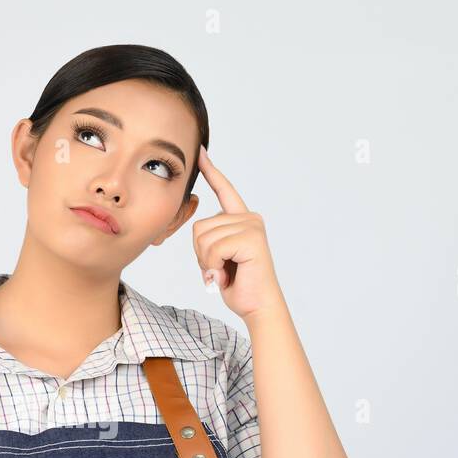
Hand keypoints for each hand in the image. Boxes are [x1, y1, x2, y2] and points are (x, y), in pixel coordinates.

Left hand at [193, 144, 284, 318]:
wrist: (258, 307)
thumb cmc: (239, 285)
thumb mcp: (217, 258)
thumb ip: (209, 240)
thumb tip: (200, 230)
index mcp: (241, 219)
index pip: (224, 190)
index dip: (210, 171)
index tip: (201, 151)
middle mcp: (249, 218)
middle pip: (199, 226)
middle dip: (201, 254)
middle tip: (220, 268)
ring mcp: (251, 226)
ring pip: (203, 239)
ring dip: (207, 262)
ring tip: (225, 272)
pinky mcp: (251, 238)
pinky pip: (213, 248)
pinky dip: (212, 267)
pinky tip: (226, 276)